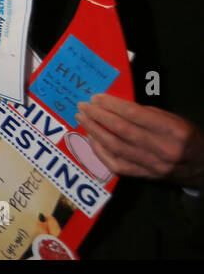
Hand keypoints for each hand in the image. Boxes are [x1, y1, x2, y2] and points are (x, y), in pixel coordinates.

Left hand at [77, 93, 203, 186]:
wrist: (200, 166)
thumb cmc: (183, 137)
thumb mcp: (173, 119)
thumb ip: (146, 113)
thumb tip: (114, 105)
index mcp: (173, 131)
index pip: (135, 115)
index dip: (112, 105)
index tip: (96, 97)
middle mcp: (163, 149)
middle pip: (122, 131)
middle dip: (98, 116)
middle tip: (83, 106)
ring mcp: (152, 165)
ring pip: (115, 147)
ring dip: (94, 131)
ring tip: (82, 118)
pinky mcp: (144, 176)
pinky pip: (115, 164)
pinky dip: (99, 150)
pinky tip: (91, 138)